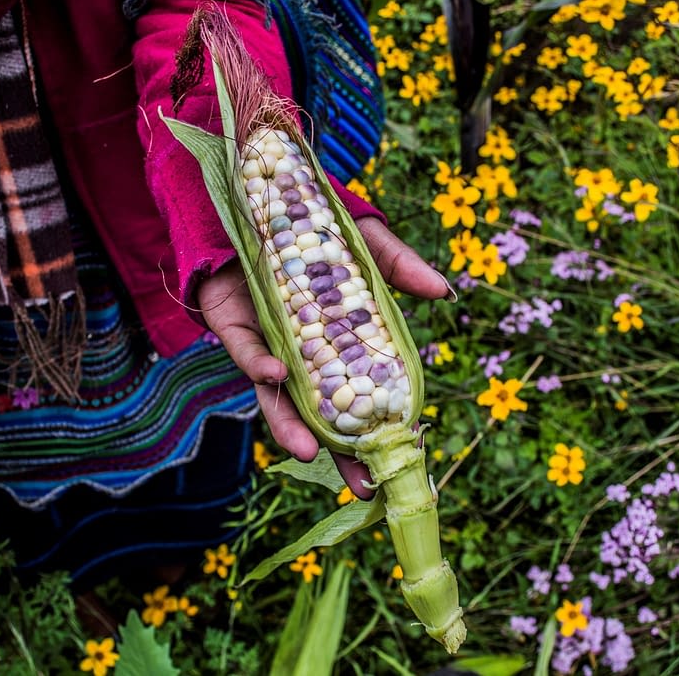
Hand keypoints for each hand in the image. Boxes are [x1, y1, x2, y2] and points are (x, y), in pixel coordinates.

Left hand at [197, 216, 450, 498]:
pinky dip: (260, 366)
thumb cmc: (308, 225)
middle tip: (360, 483)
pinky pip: (245, 354)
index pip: (355, 393)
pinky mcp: (233, 328)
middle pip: (316, 412)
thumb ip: (397, 266)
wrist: (251, 195)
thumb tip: (444, 291)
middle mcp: (299, 352)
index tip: (398, 457)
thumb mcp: (362, 243)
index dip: (372, 426)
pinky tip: (280, 375)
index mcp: (333, 341)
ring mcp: (265, 344)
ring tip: (308, 451)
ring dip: (289, 426)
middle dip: (335, 450)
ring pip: (276, 397)